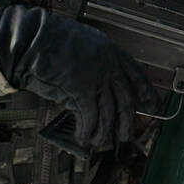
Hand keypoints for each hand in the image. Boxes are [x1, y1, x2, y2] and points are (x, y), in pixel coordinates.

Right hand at [0, 4, 157, 153]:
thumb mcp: (81, 49)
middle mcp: (109, 65)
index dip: (146, 93)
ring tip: (103, 144)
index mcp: (110, 51)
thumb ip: (93, 68)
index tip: (152, 106)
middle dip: (127, 122)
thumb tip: (97, 92)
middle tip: (128, 135)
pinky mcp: (83, 90)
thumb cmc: (48, 42)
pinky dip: (87, 132)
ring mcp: (98, 78)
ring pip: (110, 112)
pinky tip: (84, 139)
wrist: (31, 39)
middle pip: (126, 99)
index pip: (136, 75)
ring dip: (106, 133)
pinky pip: (90, 118)